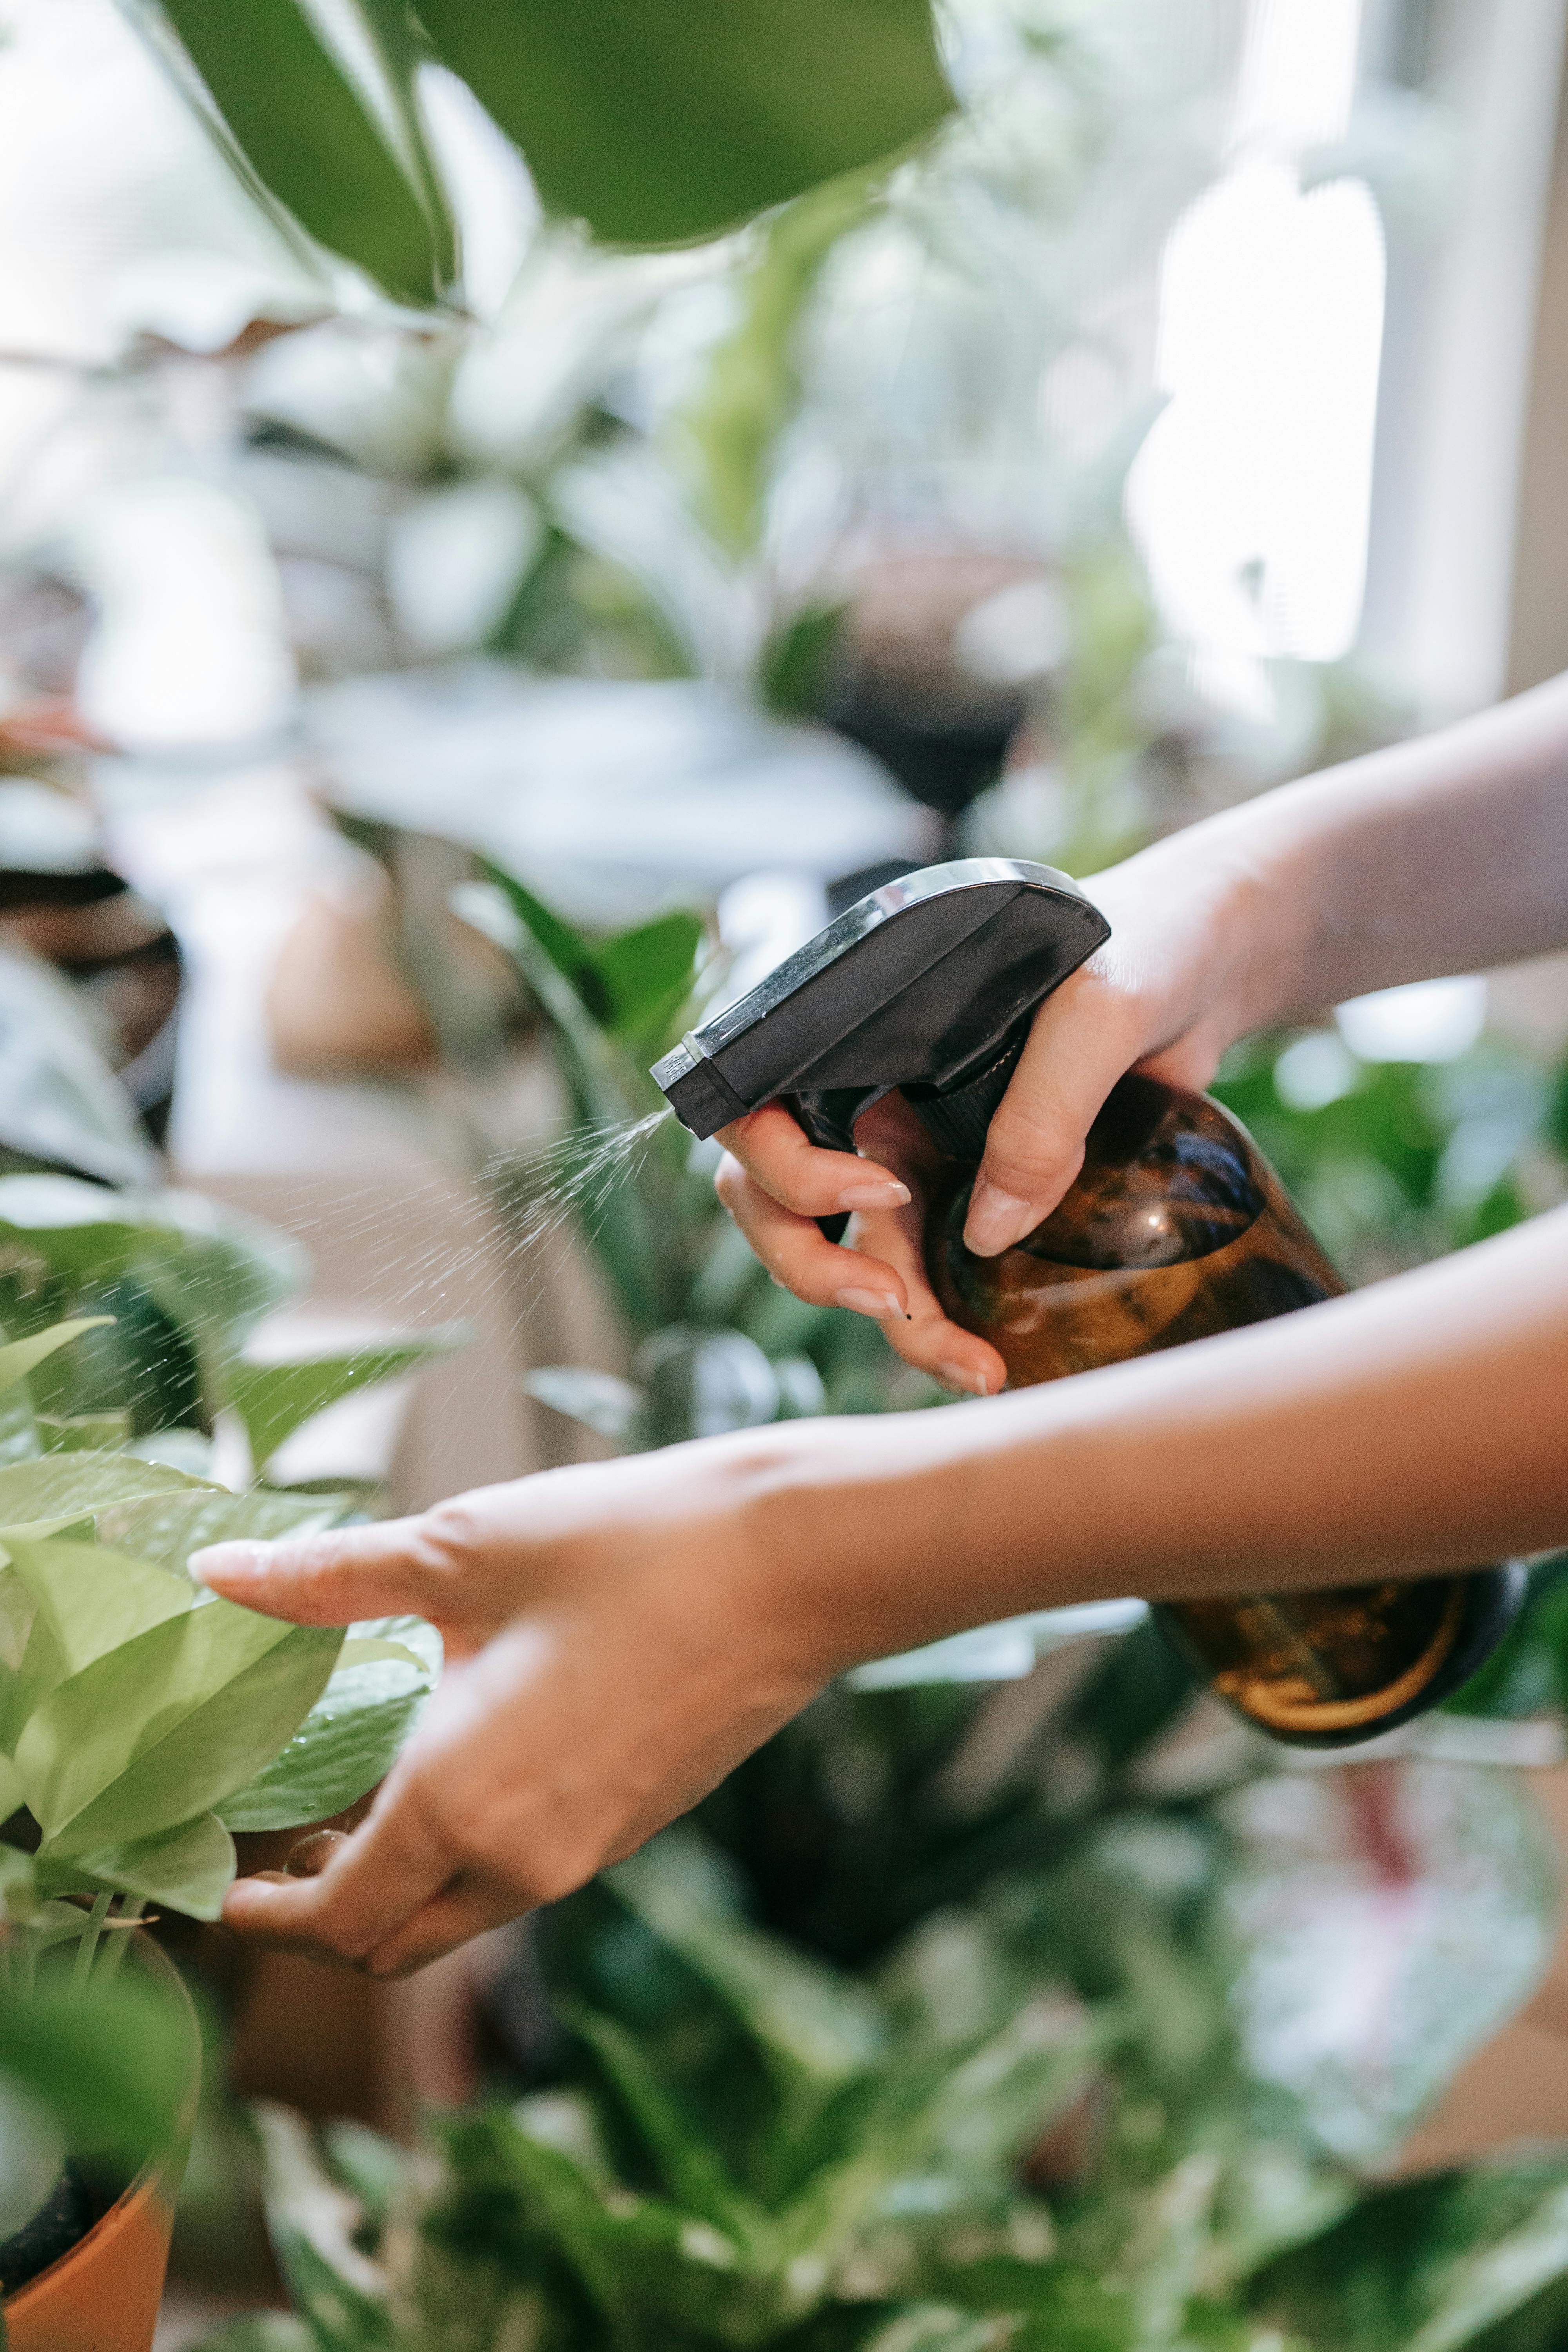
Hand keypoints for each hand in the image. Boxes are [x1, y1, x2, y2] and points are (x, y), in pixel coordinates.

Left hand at [192, 1445, 826, 1976]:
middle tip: (288, 1844)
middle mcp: (523, 1858)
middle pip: (391, 1945)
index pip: (337, 1919)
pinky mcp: (632, 1827)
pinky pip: (522, 1878)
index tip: (229, 1889)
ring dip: (399, 1884)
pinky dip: (466, 1857)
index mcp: (461, 1802)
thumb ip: (330, 1577)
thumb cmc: (627, 1544)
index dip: (268, 1917)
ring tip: (366, 1800)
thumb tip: (218, 1572)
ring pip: (460, 1915)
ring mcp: (588, 1852)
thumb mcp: (461, 1548)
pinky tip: (461, 1765)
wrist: (792, 1563)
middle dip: (326, 1915)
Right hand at [714, 830, 1277, 1394]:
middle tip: (897, 1307)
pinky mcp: (979, 1193)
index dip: (789, 1168)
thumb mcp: (1102, 1009)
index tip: (887, 1188)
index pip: (758, 1108)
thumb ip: (1046, 1108)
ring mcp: (921, 1150)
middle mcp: (875, 1097)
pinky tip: (999, 1362)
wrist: (1215, 959)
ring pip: (851, 1252)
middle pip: (779, 1202)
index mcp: (868, 1035)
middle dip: (816, 1269)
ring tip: (976, 1370)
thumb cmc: (1148, 947)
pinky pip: (929, 1274)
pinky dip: (946, 1328)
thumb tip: (988, 1235)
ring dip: (893, 1323)